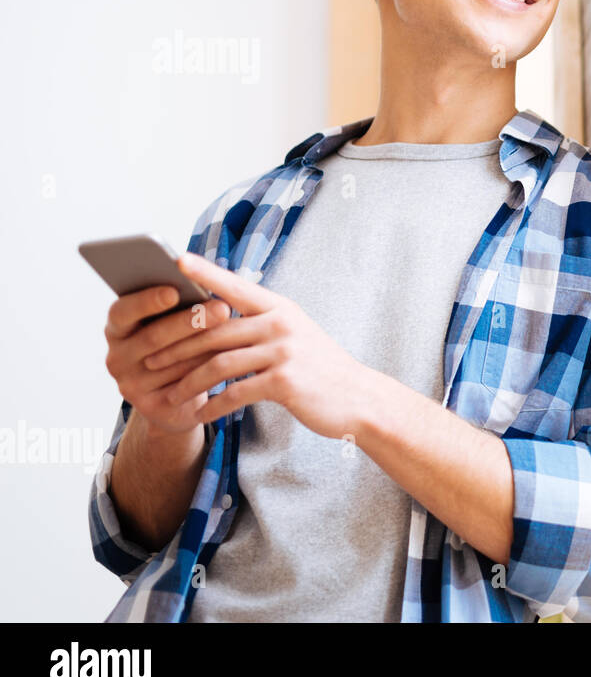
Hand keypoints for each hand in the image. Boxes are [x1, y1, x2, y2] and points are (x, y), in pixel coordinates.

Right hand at [103, 285, 232, 435]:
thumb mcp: (171, 322)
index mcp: (117, 327)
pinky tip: (230, 359)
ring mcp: (129, 385)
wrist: (179, 398)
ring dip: (205, 346)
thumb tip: (200, 277)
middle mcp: (116, 357)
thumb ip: (176, 304)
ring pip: (171, 363)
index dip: (146, 301)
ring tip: (236, 331)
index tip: (174, 290)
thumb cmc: (179, 345)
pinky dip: (207, 371)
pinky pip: (182, 387)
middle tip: (222, 309)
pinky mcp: (149, 408)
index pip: (122, 311)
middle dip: (190, 321)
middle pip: (152, 337)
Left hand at [147, 252, 378, 439]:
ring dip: (189, 382)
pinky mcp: (284, 382)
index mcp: (280, 307)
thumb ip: (262, 322)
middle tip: (148, 359)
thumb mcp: (295, 333)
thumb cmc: (320, 367)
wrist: (357, 398)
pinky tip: (199, 416)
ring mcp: (284, 352)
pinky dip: (212, 407)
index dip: (205, 273)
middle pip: (216, 331)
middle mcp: (281, 323)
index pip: (236, 286)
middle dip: (177, 347)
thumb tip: (218, 314)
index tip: (176, 260)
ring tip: (168, 394)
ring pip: (219, 363)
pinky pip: (235, 393)